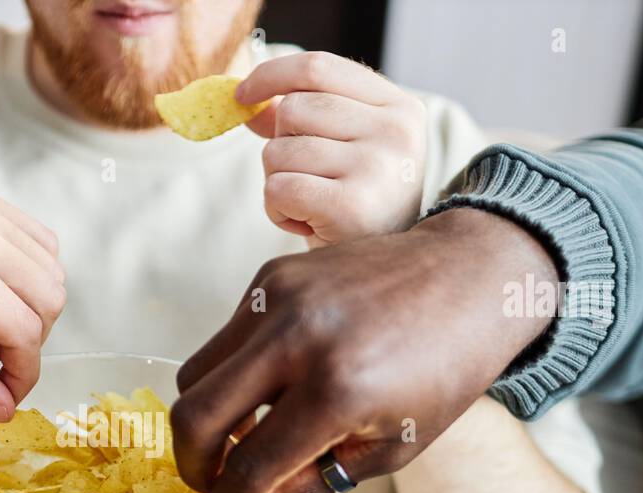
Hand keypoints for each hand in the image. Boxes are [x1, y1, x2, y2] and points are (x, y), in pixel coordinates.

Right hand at [171, 208, 558, 492]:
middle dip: (192, 466)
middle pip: (195, 416)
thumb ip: (313, 480)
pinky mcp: (272, 277)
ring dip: (206, 420)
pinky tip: (267, 390)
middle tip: (210, 484)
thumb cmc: (445, 368)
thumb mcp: (393, 447)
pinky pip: (223, 339)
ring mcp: (278, 299)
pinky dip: (231, 376)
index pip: (251, 467)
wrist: (469, 276)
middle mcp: (297, 338)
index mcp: (337, 390)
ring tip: (240, 439)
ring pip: (194, 375)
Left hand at [239, 51, 427, 245]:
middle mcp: (396, 131)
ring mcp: (377, 167)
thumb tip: (247, 101)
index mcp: (400, 106)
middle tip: (305, 178)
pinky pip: (277, 188)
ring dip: (277, 182)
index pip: (319, 68)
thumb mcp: (341, 150)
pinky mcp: (351, 206)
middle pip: (293, 109)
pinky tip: (305, 223)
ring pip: (278, 151)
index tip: (242, 95)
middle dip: (279, 145)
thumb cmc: (357, 206)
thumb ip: (301, 118)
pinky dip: (277, 210)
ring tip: (310, 205)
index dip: (271, 76)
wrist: (379, 274)